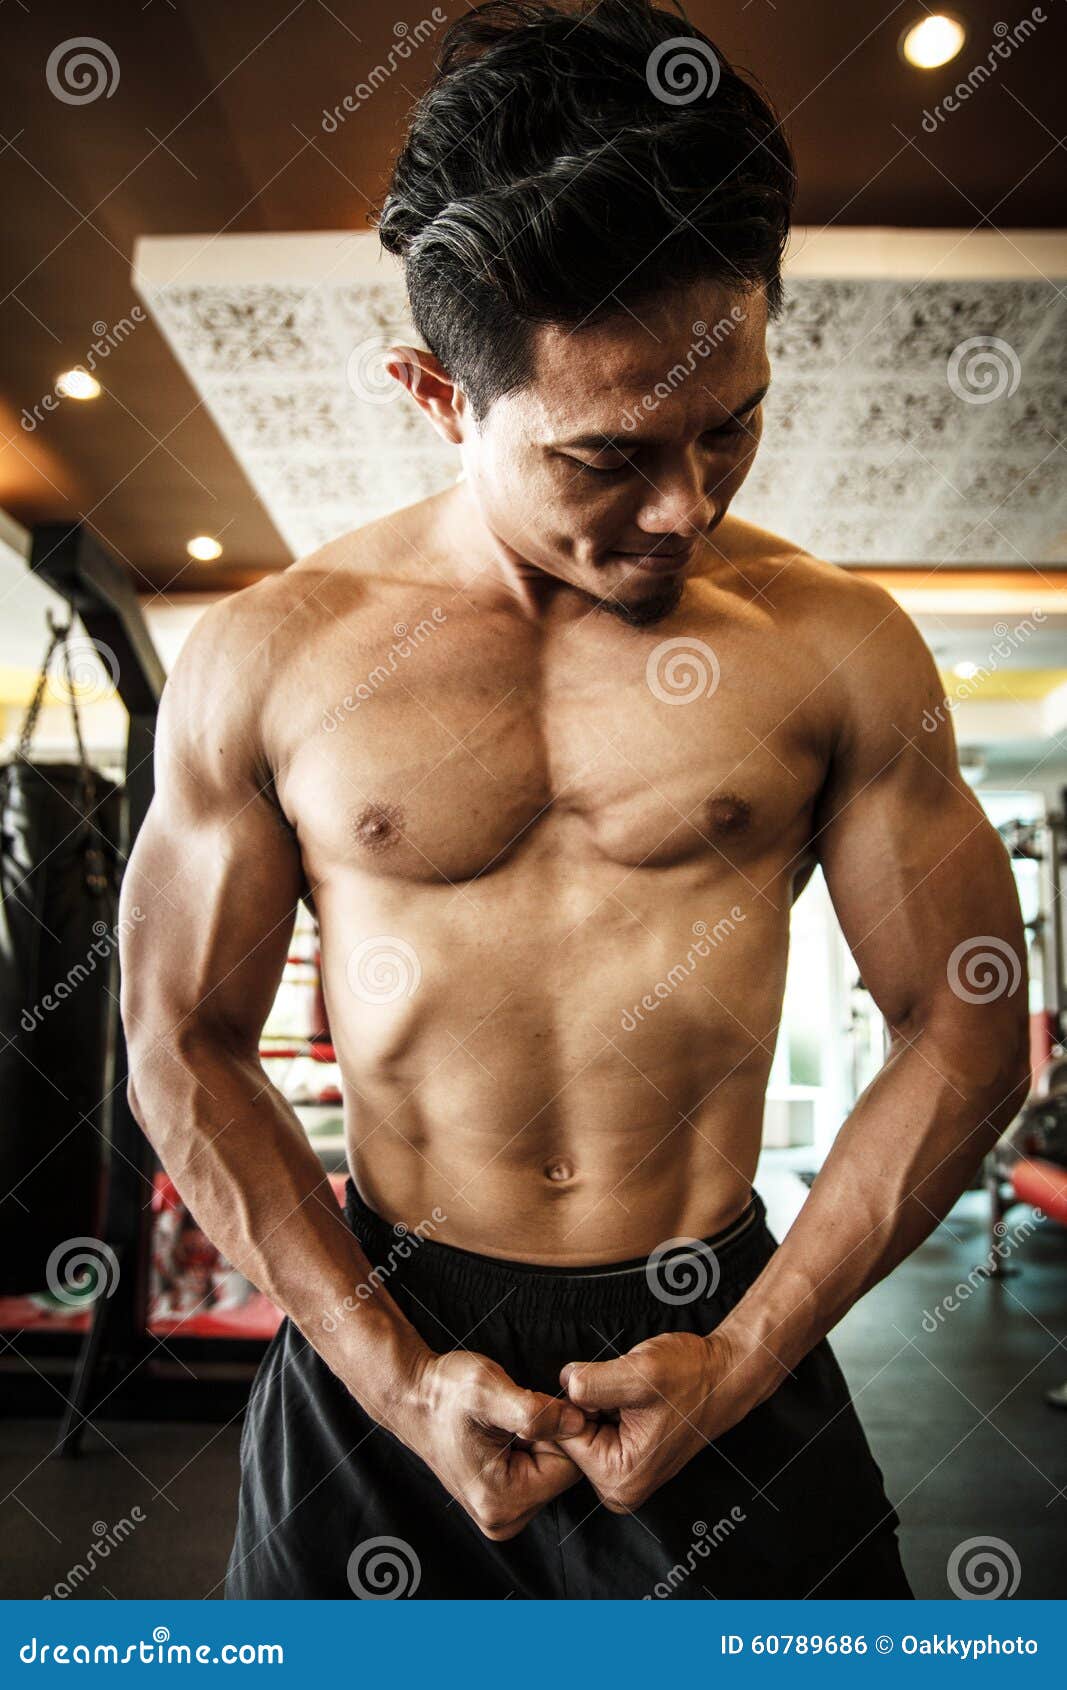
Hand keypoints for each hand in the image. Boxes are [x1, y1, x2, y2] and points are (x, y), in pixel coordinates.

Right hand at [394, 1349, 588, 1539]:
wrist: (413, 1395)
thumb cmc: (446, 1392)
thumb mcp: (490, 1391)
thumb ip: (536, 1412)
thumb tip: (578, 1424)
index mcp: (502, 1501)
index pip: (569, 1466)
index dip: (559, 1427)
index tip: (531, 1405)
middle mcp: (501, 1519)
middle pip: (561, 1471)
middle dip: (548, 1434)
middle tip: (513, 1411)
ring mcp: (500, 1514)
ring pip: (550, 1469)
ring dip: (538, 1438)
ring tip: (503, 1421)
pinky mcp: (499, 1502)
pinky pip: (536, 1472)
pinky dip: (528, 1446)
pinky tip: (503, 1431)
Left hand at [558, 1329, 755, 1512]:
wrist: (723, 1374)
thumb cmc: (691, 1377)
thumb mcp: (640, 1374)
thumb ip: (592, 1383)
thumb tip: (563, 1384)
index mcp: (618, 1479)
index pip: (562, 1437)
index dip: (573, 1401)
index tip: (599, 1383)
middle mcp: (618, 1486)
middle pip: (571, 1434)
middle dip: (587, 1402)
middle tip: (620, 1384)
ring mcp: (622, 1473)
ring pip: (582, 1425)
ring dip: (598, 1399)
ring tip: (630, 1389)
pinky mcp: (626, 1455)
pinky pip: (596, 1424)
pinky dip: (606, 1402)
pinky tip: (632, 1394)